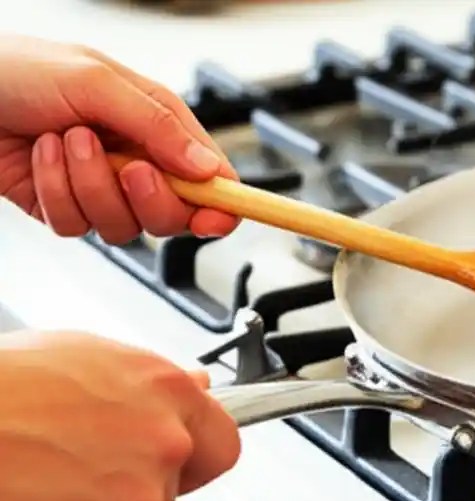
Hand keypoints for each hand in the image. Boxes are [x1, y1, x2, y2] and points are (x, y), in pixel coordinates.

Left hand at [0, 35, 239, 243]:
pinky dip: (55, 192)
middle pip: (174, 214)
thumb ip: (158, 126)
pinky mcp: (62, 206)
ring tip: (64, 142)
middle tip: (128, 169)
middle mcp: (133, 159)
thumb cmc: (15, 67)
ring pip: (123, 226)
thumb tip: (207, 167)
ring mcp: (98, 187)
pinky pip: (76, 226)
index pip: (210, 176)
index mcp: (156, 125)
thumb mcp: (97, 81)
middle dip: (149, 198)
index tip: (217, 216)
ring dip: (89, 186)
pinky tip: (41, 157)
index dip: (221, 202)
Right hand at [0, 331, 240, 500]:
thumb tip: (192, 385)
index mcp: (165, 392)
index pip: (222, 441)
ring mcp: (135, 500)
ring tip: (39, 483)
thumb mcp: (79, 355)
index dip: (197, 455)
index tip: (184, 462)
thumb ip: (147, 380)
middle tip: (74, 470)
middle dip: (133, 487)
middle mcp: (163, 445)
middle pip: (172, 489)